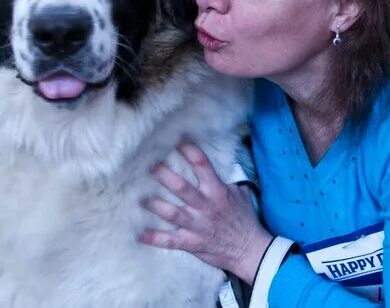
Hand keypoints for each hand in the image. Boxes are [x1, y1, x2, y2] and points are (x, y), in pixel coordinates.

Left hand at [139, 139, 272, 284]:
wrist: (250, 251)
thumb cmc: (244, 219)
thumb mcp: (240, 194)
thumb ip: (228, 178)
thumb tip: (222, 159)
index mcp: (217, 191)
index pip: (202, 165)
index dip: (189, 150)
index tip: (177, 139)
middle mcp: (205, 206)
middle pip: (181, 188)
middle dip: (164, 175)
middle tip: (150, 165)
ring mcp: (197, 225)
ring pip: (172, 213)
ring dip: (155, 204)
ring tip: (140, 197)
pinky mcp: (191, 242)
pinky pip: (169, 240)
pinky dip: (154, 238)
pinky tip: (139, 234)